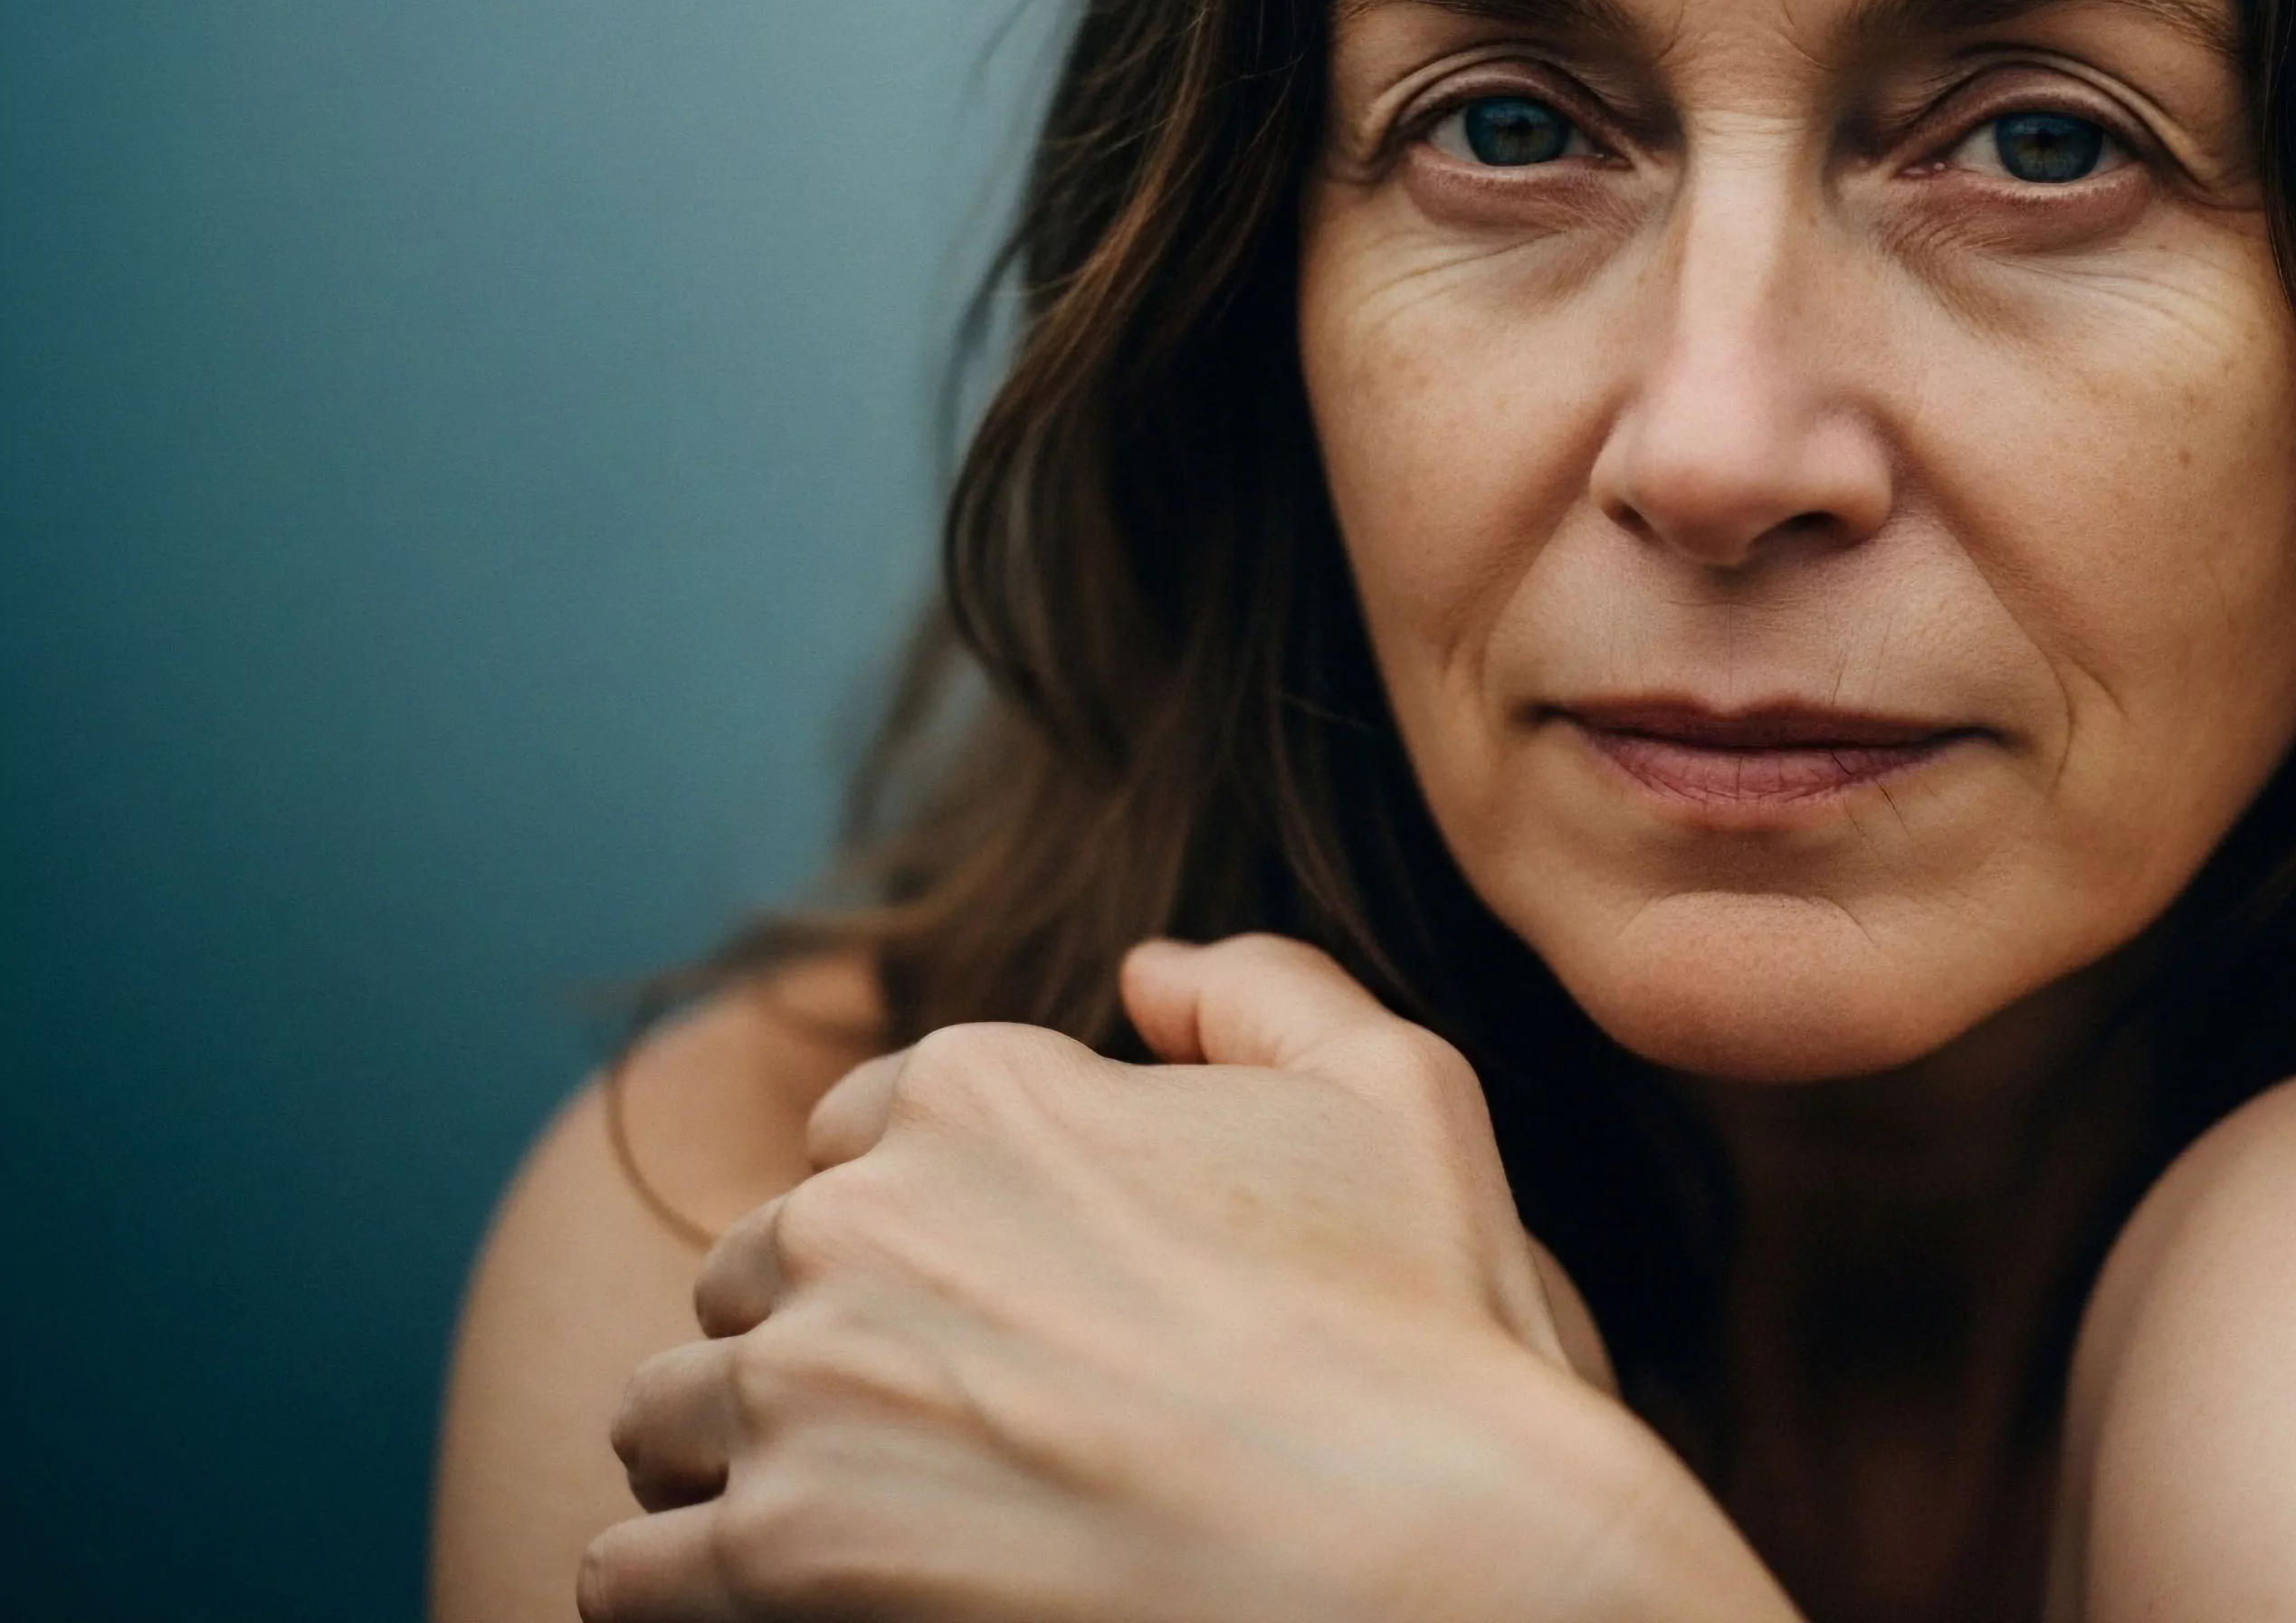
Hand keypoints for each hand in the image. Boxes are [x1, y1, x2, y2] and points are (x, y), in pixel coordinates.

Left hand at [582, 935, 1793, 1622]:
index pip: (857, 1138)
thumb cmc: (1433, 1347)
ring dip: (733, 1471)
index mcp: (985, 1093)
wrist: (1432, 1566)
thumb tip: (1142, 970)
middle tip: (945, 1441)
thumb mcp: (1400, 1097)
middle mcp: (863, 1219)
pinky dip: (685, 1598)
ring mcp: (808, 1392)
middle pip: (753, 1277)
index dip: (928, 1230)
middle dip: (825, 1348)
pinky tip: (785, 1612)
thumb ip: (1263, 995)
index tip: (1000, 1316)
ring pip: (664, 1419)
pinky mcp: (777, 1561)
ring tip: (851, 1532)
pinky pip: (628, 1579)